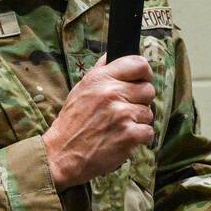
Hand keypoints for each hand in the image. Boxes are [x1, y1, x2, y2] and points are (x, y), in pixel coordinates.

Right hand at [42, 54, 154, 189]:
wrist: (61, 155)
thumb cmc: (72, 122)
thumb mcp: (81, 89)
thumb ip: (101, 71)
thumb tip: (113, 55)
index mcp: (101, 79)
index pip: (138, 64)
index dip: (145, 72)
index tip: (142, 80)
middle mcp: (112, 93)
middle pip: (148, 89)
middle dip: (140, 101)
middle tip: (126, 110)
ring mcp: (122, 114)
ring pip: (148, 112)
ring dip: (138, 121)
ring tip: (119, 127)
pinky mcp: (129, 135)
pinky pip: (148, 132)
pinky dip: (139, 138)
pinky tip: (123, 139)